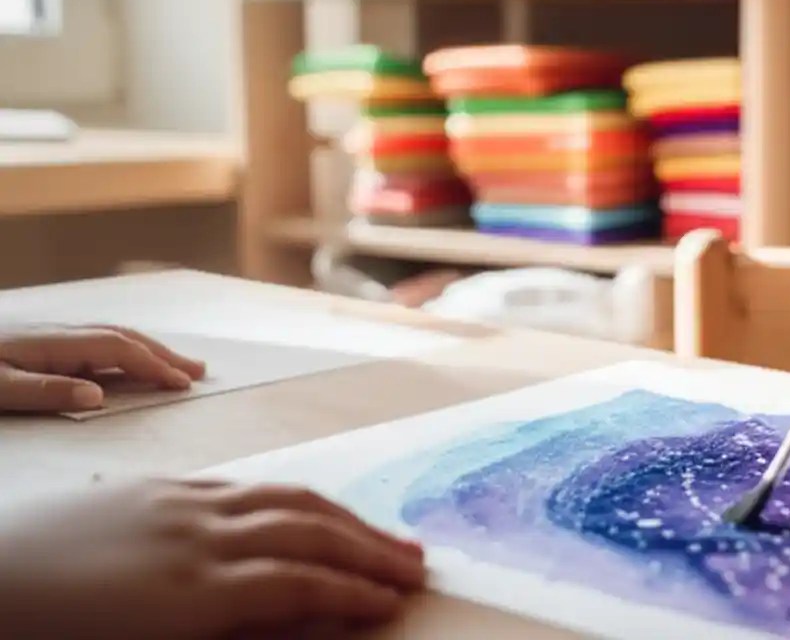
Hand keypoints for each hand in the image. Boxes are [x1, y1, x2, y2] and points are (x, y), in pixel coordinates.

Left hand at [0, 324, 205, 411]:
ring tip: (176, 364)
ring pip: (112, 336)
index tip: (183, 384)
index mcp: (53, 342)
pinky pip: (96, 343)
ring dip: (148, 350)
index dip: (153, 366)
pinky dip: (124, 351)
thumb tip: (97, 397)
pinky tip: (125, 363)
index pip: (117, 350)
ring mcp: (50, 335)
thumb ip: (45, 392)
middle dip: (164, 353)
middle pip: (123, 337)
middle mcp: (58, 333)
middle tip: (199, 371)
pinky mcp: (40, 343)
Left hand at [0, 479, 425, 639]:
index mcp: (192, 589)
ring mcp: (178, 503)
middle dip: (369, 548)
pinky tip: (308, 509)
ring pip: (285, 496)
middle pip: (308, 531)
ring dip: (345, 516)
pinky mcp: (155, 486)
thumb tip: (303, 619)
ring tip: (382, 535)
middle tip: (416, 564)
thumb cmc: (54, 632)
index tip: (396, 603)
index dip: (356, 593)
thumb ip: (236, 631)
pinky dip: (290, 497)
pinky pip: (242, 483)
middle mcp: (197, 534)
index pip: (302, 583)